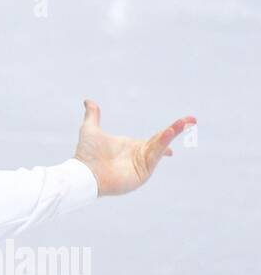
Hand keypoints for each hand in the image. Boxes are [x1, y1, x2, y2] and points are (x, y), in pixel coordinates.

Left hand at [73, 100, 195, 196]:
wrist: (83, 173)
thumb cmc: (86, 155)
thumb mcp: (91, 129)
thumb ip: (93, 115)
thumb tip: (88, 101)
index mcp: (132, 146)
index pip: (155, 137)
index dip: (168, 131)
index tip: (180, 125)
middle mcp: (139, 155)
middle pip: (162, 140)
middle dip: (177, 129)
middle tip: (192, 119)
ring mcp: (142, 165)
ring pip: (160, 147)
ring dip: (171, 135)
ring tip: (182, 124)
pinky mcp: (142, 173)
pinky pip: (154, 156)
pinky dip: (162, 146)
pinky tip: (168, 135)